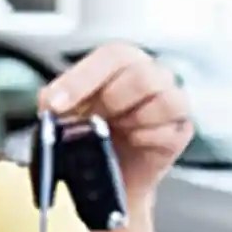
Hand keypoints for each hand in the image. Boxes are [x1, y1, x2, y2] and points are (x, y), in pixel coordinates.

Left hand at [39, 41, 191, 204]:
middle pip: (141, 75)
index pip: (110, 56)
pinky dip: (146, 138)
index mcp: (121, 61)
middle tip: (91, 122)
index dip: (82, 80)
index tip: (56, 106)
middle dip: (109, 103)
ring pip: (165, 99)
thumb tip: (51, 105)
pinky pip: (171, 130)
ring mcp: (172, 100)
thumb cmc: (86, 134)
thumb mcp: (63, 114)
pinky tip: (132, 143)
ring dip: (132, 120)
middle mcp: (151, 74)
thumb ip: (56, 102)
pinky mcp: (181, 130)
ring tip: (115, 132)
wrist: (106, 175)